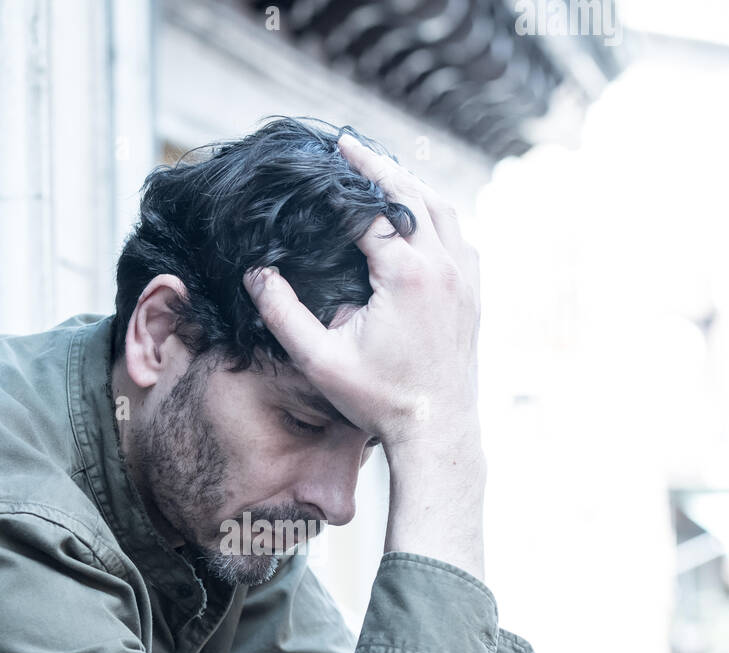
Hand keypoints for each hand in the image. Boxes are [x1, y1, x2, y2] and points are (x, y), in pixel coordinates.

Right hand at [242, 133, 482, 452]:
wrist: (436, 431)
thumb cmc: (379, 400)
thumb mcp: (320, 360)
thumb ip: (283, 314)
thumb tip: (255, 274)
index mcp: (406, 274)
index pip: (370, 210)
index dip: (343, 184)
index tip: (322, 162)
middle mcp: (442, 266)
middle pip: (410, 194)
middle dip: (377, 168)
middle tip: (348, 146)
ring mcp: (465, 278)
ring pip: (442, 209)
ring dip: (411, 186)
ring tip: (382, 172)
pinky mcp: (474, 293)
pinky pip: (459, 236)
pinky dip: (437, 215)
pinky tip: (419, 216)